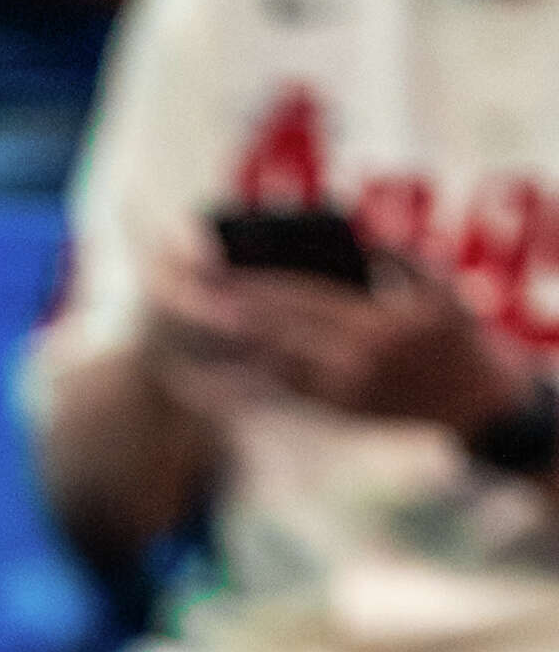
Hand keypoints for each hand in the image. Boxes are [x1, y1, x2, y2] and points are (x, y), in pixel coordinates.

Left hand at [142, 232, 527, 435]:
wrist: (474, 407)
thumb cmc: (458, 338)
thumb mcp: (440, 289)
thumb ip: (397, 258)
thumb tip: (355, 234)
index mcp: (374, 328)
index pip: (299, 302)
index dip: (254, 286)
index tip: (216, 270)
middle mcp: (350, 367)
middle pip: (272, 338)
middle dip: (226, 319)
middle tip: (180, 300)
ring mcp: (339, 396)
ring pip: (267, 375)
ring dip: (222, 360)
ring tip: (177, 346)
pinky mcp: (332, 417)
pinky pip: (278, 401)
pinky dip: (243, 390)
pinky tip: (211, 381)